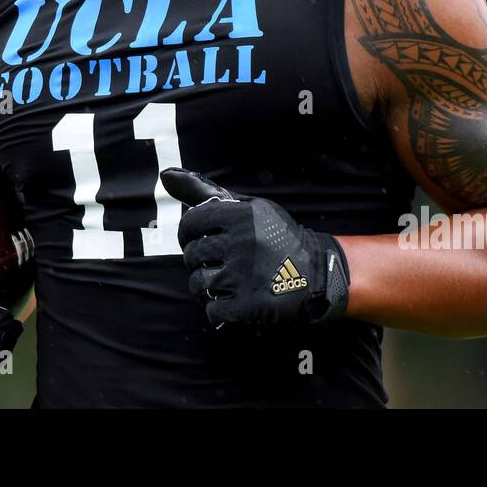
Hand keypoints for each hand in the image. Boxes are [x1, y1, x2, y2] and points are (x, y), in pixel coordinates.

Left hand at [160, 167, 350, 328]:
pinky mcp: (249, 304)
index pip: (190, 224)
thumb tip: (167, 175)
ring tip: (225, 282)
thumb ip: (206, 192)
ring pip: (198, 284)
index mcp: (241, 216)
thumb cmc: (278, 237)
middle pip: (192, 255)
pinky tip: (232, 301)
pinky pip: (212, 311)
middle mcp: (241, 243)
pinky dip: (218, 310)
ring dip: (206, 286)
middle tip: (219, 262)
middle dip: (200, 261)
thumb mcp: (250, 207)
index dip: (191, 234)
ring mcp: (244, 276)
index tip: (202, 239)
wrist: (319, 272)